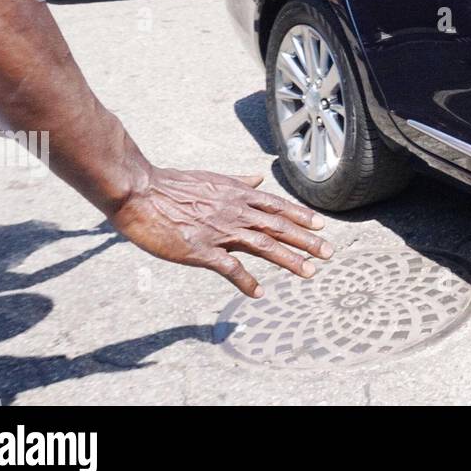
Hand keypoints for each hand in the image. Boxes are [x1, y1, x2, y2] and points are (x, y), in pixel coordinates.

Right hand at [109, 167, 332, 296]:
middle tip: (329, 253)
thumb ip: (238, 182)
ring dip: (289, 260)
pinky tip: (260, 292)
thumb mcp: (212, 178)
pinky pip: (230, 267)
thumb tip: (258, 178)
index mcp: (237, 194)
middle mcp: (235, 211)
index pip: (277, 205)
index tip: (321, 226)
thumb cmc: (172, 185)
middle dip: (307, 240)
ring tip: (309, 272)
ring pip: (264, 245)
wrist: (140, 192)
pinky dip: (247, 281)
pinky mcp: (201, 249)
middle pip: (279, 226)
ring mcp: (220, 230)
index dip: (301, 216)